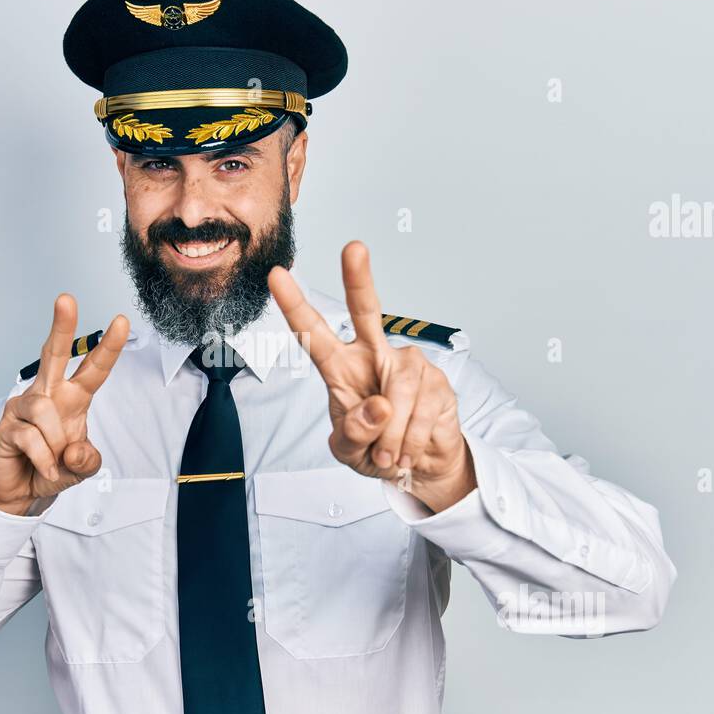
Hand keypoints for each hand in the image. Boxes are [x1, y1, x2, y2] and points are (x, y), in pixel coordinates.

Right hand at [0, 295, 129, 514]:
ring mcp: (24, 407)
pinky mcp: (6, 426)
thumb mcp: (81, 469)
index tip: (122, 321)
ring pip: (45, 410)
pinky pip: (30, 437)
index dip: (108, 346)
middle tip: (66, 299)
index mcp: (72, 399)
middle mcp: (48, 395)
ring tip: (56, 461)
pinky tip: (46, 469)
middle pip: (54, 354)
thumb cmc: (52, 469)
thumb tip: (75, 450)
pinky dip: (44, 459)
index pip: (93, 368)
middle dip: (61, 327)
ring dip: (56, 442)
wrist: (19, 493)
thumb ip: (87, 460)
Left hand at [268, 241, 476, 513]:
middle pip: (366, 311)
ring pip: (397, 393)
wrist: (419, 465)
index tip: (276, 275)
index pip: (313, 334)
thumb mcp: (349, 452)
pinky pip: (421, 411)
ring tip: (388, 455)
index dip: (294, 306)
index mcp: (340, 368)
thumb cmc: (375, 450)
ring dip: (391, 436)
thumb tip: (379, 406)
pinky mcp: (437, 380)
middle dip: (359, 279)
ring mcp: (408, 364)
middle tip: (353, 248)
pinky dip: (410, 440)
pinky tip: (408, 449)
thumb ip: (353, 434)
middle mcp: (373, 355)